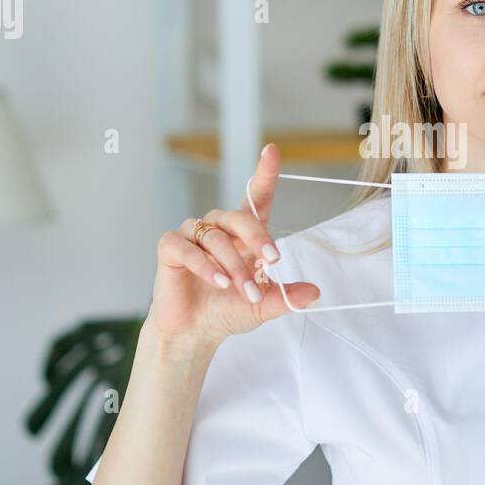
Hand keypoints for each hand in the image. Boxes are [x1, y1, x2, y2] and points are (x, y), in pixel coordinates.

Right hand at [147, 143, 319, 348]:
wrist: (195, 332)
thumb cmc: (227, 310)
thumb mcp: (263, 304)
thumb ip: (286, 296)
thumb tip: (314, 292)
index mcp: (242, 234)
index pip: (255, 197)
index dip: (264, 173)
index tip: (272, 151)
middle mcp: (218, 228)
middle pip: (239, 217)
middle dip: (258, 239)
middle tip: (272, 261)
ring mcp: (193, 236)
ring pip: (216, 238)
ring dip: (233, 266)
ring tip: (244, 291)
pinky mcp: (170, 248)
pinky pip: (187, 249)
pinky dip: (204, 266)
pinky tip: (218, 282)